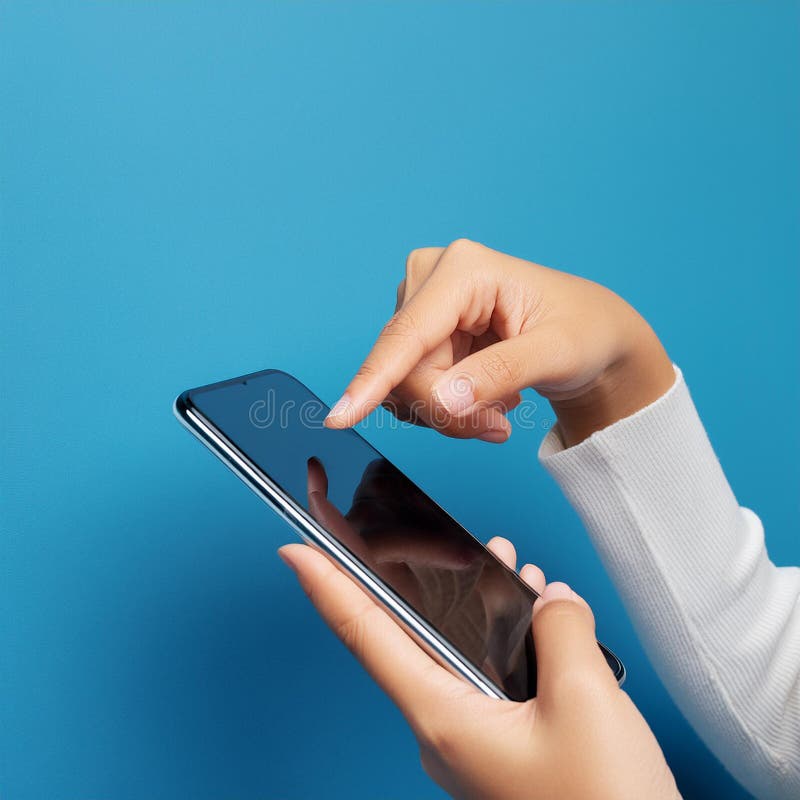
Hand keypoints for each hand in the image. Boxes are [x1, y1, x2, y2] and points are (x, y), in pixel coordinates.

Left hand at [279, 538, 678, 799]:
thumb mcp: (586, 700)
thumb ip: (561, 629)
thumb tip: (554, 598)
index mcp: (441, 718)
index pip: (365, 634)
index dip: (327, 586)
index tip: (296, 549)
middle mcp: (446, 731)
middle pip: (415, 635)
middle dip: (426, 576)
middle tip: (434, 535)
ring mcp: (474, 744)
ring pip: (461, 655)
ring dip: (481, 605)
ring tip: (507, 563)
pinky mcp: (506, 750)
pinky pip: (492, 680)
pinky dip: (508, 639)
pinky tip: (538, 617)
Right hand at [323, 239, 674, 445]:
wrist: (592, 336)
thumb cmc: (584, 332)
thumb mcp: (556, 354)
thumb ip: (499, 373)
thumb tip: (444, 400)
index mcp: (464, 269)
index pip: (408, 335)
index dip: (373, 380)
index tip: (340, 418)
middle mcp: (432, 278)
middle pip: (405, 369)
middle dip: (447, 411)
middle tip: (497, 427)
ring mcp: (423, 305)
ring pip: (405, 384)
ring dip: (449, 412)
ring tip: (499, 407)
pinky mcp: (423, 330)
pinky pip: (411, 387)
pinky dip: (444, 407)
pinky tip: (481, 396)